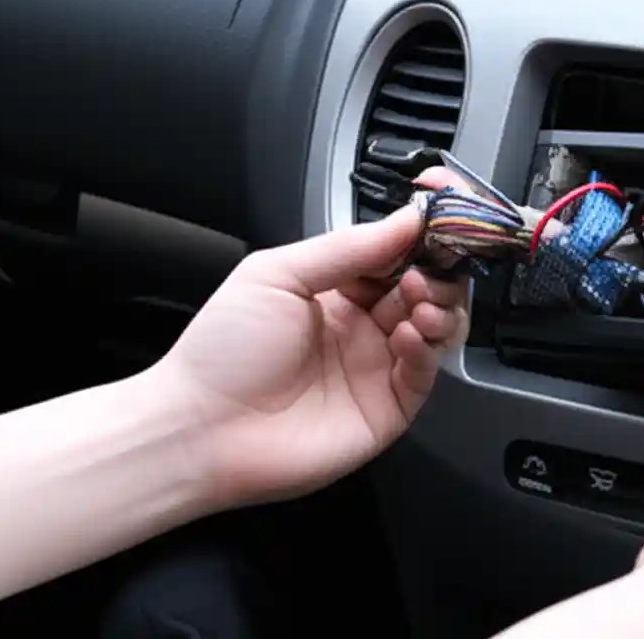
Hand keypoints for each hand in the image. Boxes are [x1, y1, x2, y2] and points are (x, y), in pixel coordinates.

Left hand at [151, 168, 470, 510]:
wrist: (202, 429)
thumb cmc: (223, 353)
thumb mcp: (277, 274)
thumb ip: (348, 246)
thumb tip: (407, 220)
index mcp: (336, 291)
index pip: (396, 255)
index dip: (421, 236)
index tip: (440, 215)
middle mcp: (362, 327)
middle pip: (426, 289)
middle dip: (438, 271)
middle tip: (428, 267)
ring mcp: (377, 367)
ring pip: (437, 329)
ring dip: (441, 306)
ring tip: (419, 299)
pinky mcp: (388, 408)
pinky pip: (426, 374)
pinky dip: (428, 349)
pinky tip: (408, 335)